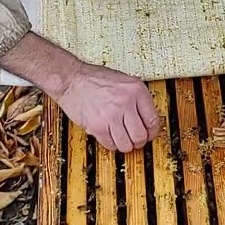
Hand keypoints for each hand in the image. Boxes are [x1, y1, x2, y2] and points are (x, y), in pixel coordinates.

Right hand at [0, 33, 159, 152]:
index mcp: (136, 90)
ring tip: (121, 139)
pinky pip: (110, 145)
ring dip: (125, 145)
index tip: (148, 134)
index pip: (153, 121)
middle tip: (134, 140)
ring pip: (126, 144)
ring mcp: (111, 115)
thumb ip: (137, 98)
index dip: (151, 132)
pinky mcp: (97, 126)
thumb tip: (146, 119)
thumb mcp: (124, 81)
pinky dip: (111, 144)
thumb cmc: (95, 79)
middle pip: (141, 136)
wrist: (71, 79)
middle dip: (138, 142)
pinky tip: (108, 136)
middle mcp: (126, 103)